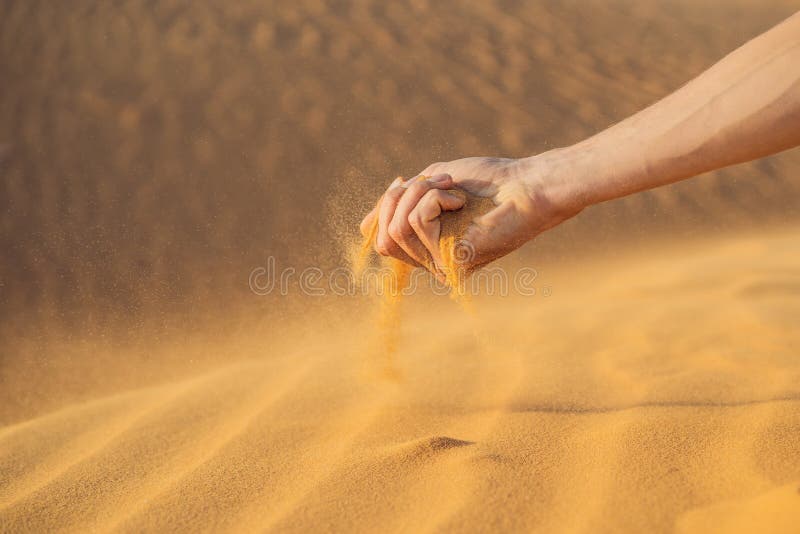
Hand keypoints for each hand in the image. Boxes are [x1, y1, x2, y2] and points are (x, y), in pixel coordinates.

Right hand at [359, 152, 584, 275]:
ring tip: (450, 187)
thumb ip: (397, 207)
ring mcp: (442, 267)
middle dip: (397, 199)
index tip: (404, 181)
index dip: (384, 207)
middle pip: (383, 239)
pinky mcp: (452, 264)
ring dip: (418, 195)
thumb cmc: (486, 182)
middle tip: (434, 181)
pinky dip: (433, 199)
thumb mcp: (429, 188)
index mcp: (427, 248)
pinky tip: (460, 199)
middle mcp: (432, 264)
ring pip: (396, 230)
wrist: (526, 185)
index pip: (381, 239)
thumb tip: (363, 229)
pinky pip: (416, 223)